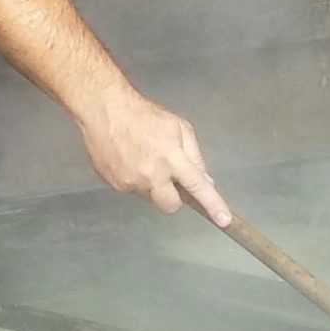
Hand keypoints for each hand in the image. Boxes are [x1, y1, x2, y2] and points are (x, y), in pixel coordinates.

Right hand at [77, 90, 233, 226]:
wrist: (105, 110)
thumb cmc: (146, 115)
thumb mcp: (179, 127)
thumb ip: (194, 155)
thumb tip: (205, 180)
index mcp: (171, 157)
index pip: (197, 185)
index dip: (213, 204)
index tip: (224, 220)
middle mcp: (151, 175)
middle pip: (170, 205)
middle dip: (173, 197)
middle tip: (169, 178)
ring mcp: (130, 182)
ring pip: (150, 196)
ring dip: (152, 185)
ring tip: (143, 160)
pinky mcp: (114, 185)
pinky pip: (132, 190)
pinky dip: (135, 180)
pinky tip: (129, 160)